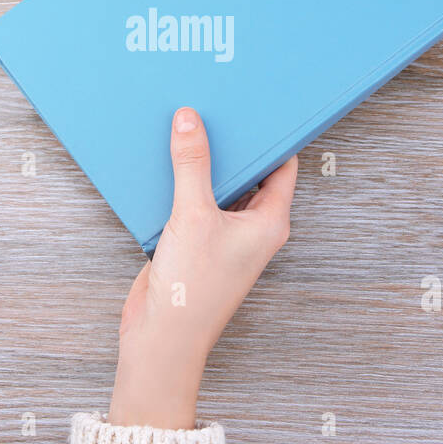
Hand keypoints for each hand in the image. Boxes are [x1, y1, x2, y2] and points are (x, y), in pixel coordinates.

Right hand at [108, 107, 298, 428]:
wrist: (161, 339)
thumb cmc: (193, 289)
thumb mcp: (192, 215)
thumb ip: (192, 164)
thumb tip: (190, 120)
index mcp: (269, 221)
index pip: (281, 165)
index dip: (271, 134)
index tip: (258, 104)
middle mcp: (251, 228)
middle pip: (247, 172)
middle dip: (231, 144)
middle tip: (215, 107)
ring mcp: (222, 236)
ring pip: (216, 187)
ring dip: (201, 164)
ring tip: (185, 126)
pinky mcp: (194, 242)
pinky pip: (191, 202)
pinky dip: (179, 183)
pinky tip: (161, 162)